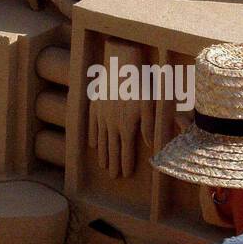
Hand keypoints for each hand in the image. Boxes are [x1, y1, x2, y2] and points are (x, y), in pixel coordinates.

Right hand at [88, 40, 154, 178]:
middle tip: (113, 176)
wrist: (121, 66)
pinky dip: (93, 138)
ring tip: (104, 166)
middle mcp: (112, 125)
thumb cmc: (139, 86)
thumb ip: (149, 127)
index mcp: (127, 127)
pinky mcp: (95, 107)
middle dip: (113, 164)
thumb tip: (150, 145)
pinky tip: (94, 146)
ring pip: (102, 141)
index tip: (125, 175)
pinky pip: (92, 127)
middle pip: (112, 149)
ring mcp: (101, 117)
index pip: (126, 151)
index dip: (126, 164)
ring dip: (103, 155)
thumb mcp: (149, 106)